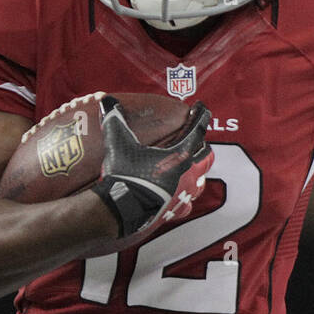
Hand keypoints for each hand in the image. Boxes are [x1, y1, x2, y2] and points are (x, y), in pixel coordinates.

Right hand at [90, 94, 212, 236]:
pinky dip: (186, 196)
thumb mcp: (118, 144)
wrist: (120, 210)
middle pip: (205, 155)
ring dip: (197, 171)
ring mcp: (184, 195)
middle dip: (201, 145)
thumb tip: (107, 101)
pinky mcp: (175, 211)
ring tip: (190, 166)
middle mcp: (188, 175)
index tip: (202, 108)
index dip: (200, 117)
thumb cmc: (124, 176)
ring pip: (201, 180)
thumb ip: (115, 120)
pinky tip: (180, 194)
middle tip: (195, 137)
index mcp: (179, 156)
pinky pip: (188, 203)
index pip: (197, 131)